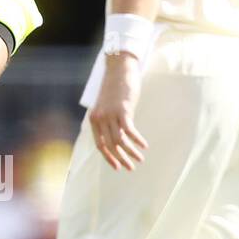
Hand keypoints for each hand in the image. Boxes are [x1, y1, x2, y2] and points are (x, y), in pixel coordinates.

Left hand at [87, 52, 147, 170]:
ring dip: (130, 152)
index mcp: (94, 119)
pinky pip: (129, 130)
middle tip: (130, 168)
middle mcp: (100, 118)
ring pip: (119, 140)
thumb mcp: (107, 107)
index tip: (117, 167)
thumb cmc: (114, 89)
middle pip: (109, 145)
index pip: (99, 144)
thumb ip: (109, 121)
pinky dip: (137, 140)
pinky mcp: (122, 110)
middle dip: (120, 159)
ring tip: (140, 159)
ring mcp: (110, 114)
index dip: (109, 157)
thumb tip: (117, 138)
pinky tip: (144, 146)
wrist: (118, 70)